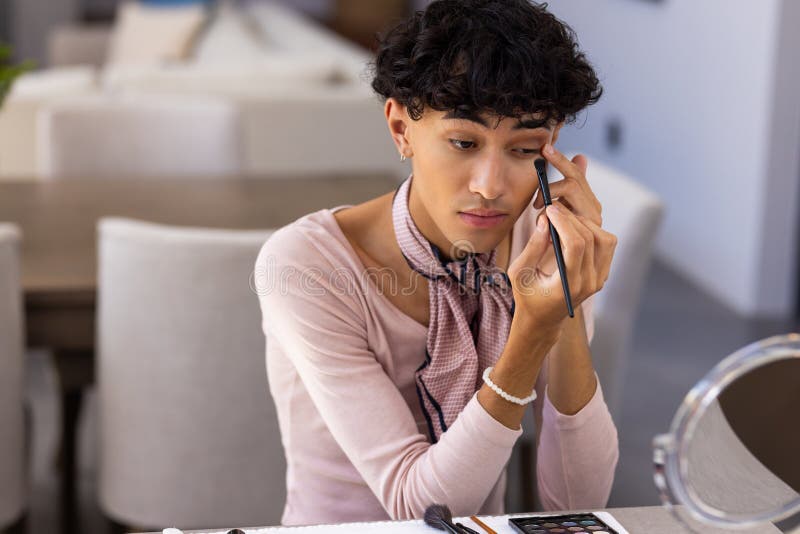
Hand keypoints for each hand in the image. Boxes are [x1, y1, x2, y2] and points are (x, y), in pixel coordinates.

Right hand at [507, 145, 616, 329]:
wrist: (543, 318)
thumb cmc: (526, 295)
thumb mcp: (518, 272)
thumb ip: (532, 246)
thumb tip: (546, 220)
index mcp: (568, 285)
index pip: (576, 246)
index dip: (564, 222)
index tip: (550, 208)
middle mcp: (589, 283)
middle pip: (591, 239)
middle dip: (572, 218)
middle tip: (553, 209)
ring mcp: (599, 279)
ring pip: (604, 239)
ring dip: (584, 223)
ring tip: (563, 220)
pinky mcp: (602, 273)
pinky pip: (606, 244)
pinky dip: (592, 230)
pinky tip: (573, 229)